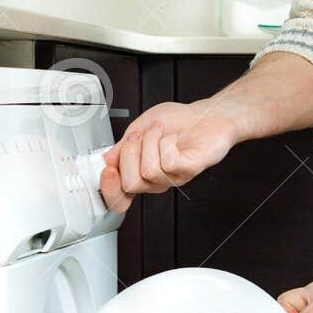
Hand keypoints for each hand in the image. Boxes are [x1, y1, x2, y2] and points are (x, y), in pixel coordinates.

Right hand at [100, 102, 237, 212]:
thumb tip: (105, 159)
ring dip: (150, 142)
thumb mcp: (140, 128)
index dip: (109, 188)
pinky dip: (166, 142)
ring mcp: (175, 177)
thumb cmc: (178, 121)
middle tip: (139, 136)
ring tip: (159, 132)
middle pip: (130, 184)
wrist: (207, 114)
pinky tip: (172, 138)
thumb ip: (122, 146)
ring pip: (148, 171)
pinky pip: (169, 162)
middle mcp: (157, 180)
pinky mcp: (190, 170)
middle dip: (129, 153)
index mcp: (141, 173)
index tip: (107, 168)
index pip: (120, 198)